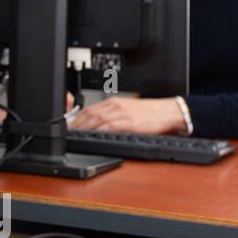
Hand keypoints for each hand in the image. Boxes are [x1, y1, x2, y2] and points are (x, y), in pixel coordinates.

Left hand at [69, 97, 184, 134]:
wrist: (168, 111)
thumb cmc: (149, 113)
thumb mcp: (127, 110)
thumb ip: (112, 115)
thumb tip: (97, 124)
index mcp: (114, 102)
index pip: (89, 109)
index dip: (77, 118)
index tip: (69, 125)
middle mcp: (115, 106)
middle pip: (90, 114)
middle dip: (77, 124)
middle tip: (68, 132)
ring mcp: (122, 114)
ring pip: (97, 119)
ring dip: (85, 128)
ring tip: (76, 135)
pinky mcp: (130, 123)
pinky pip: (111, 126)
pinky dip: (99, 131)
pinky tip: (93, 135)